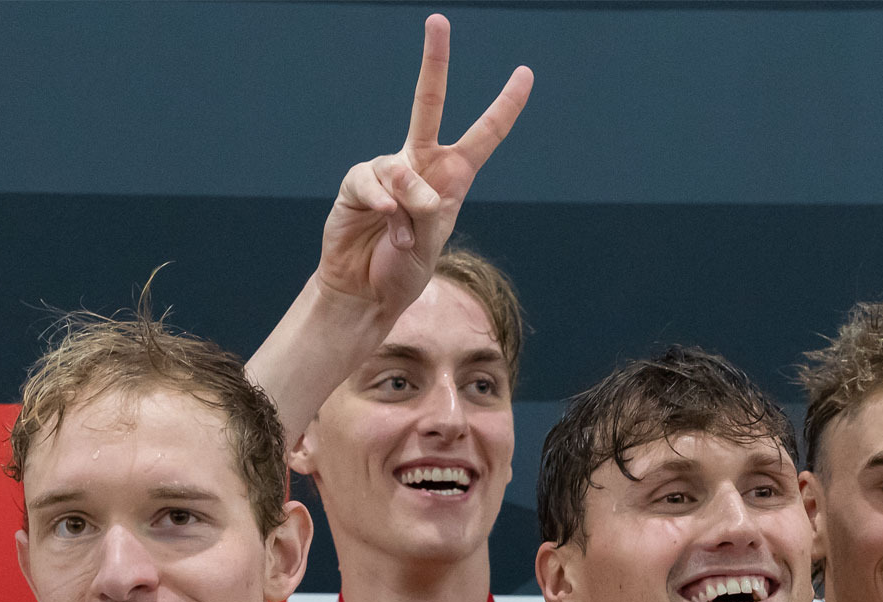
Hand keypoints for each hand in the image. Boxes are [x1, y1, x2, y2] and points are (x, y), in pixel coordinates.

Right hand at [314, 14, 532, 319]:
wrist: (365, 293)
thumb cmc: (402, 269)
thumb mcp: (428, 246)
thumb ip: (425, 214)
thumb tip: (406, 189)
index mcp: (452, 177)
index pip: (484, 135)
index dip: (505, 106)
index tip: (525, 74)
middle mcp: (420, 164)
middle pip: (428, 104)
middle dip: (434, 62)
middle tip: (437, 20)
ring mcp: (387, 172)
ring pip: (401, 167)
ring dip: (408, 204)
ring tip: (404, 234)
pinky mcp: (357, 185)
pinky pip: (371, 181)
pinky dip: (381, 201)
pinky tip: (385, 217)